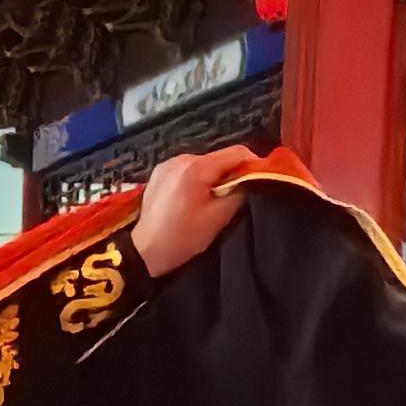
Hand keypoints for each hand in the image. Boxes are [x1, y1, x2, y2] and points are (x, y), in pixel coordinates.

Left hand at [135, 144, 258, 279]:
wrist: (143, 252)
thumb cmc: (181, 238)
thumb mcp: (218, 218)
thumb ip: (239, 192)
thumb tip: (251, 179)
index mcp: (195, 168)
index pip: (236, 152)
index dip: (254, 163)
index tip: (262, 178)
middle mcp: (180, 159)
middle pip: (219, 158)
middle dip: (232, 173)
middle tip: (238, 194)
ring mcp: (167, 164)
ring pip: (204, 164)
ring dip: (214, 177)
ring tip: (216, 199)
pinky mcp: (160, 173)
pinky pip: (188, 170)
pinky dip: (198, 179)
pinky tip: (196, 198)